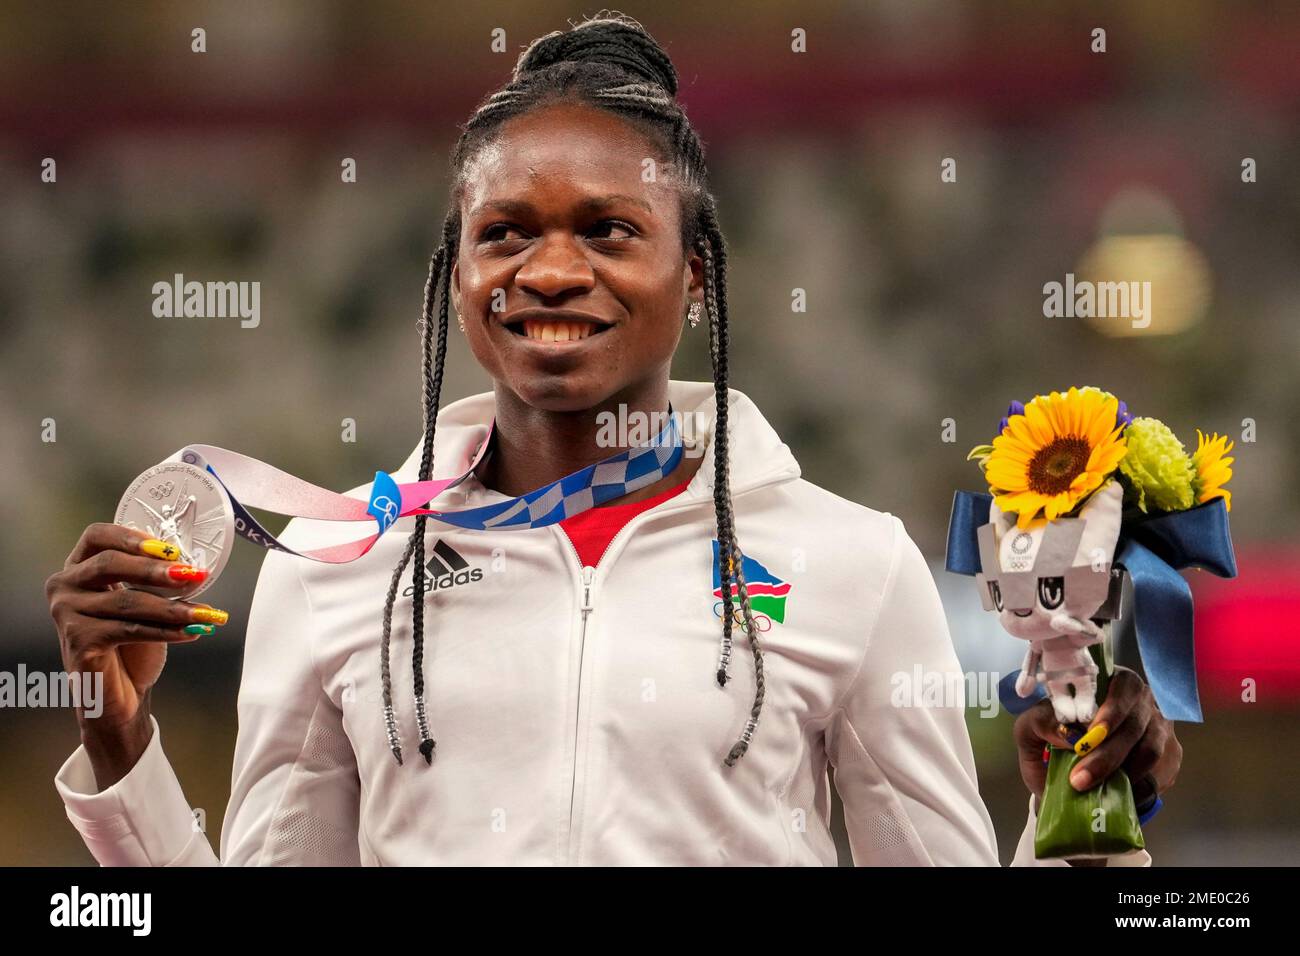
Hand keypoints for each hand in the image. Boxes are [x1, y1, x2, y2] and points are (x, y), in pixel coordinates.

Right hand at [45, 523, 228, 787]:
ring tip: (208, 614)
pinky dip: (167, 631)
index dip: (132, 537)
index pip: (97, 536)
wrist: (118, 692)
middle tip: (194, 576)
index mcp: (78, 568)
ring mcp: (66, 614)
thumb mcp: (143, 601)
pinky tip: (193, 632)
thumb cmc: (131, 642)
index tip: (170, 548)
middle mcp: (64, 587)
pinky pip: (130, 630)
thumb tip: (195, 569)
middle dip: (156, 569)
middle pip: (109, 564)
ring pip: (127, 602)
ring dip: (174, 608)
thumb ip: (156, 580)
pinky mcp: (78, 641)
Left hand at [1014, 665, 1180, 803]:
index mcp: (1111, 682)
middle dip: (1106, 754)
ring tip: (1096, 791)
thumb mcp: (1034, 725)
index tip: (1090, 735)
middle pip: (1134, 724)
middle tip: (1080, 779)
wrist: (1065, 769)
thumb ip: (1039, 722)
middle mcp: (1142, 701)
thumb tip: (1066, 734)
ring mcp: (1159, 728)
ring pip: (1151, 750)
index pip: (1122, 688)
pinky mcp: (1169, 757)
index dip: (1110, 712)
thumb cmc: (1053, 736)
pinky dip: (1140, 786)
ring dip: (1122, 773)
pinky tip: (1118, 795)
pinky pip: (1162, 773)